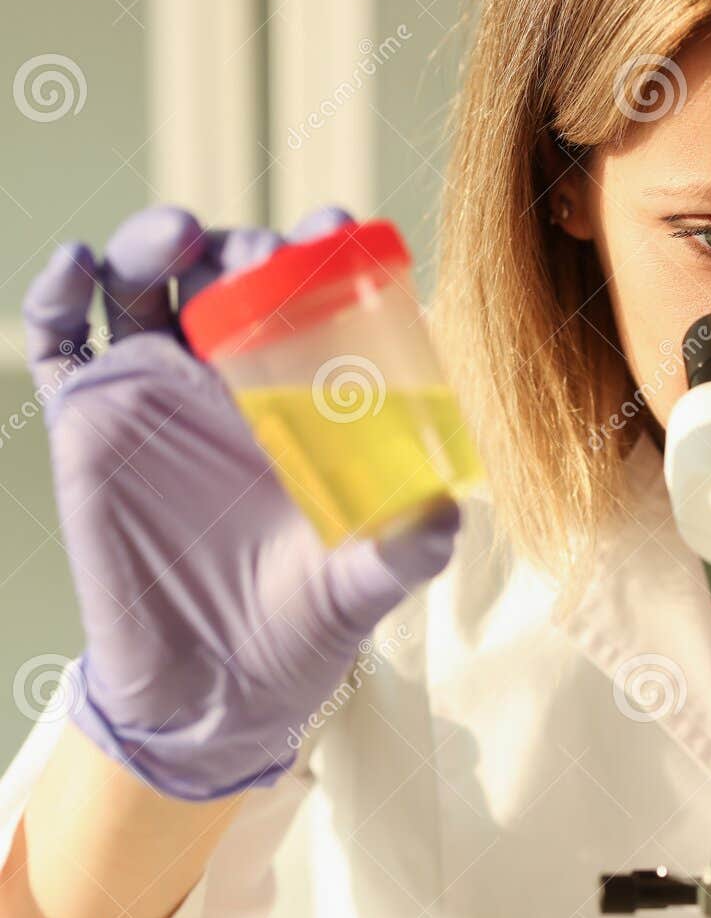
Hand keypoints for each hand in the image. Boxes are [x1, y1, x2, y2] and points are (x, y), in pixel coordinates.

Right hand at [21, 205, 459, 800]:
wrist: (221, 688)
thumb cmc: (306, 621)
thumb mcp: (367, 582)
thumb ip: (406, 547)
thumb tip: (447, 513)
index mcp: (301, 394)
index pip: (312, 299)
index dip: (320, 252)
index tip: (337, 228)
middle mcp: (227, 379)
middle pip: (227, 274)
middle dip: (245, 247)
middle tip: (265, 254)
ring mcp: (153, 392)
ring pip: (143, 284)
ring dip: (155, 242)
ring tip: (178, 237)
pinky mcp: (87, 422)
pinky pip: (62, 343)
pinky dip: (56, 295)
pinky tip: (74, 266)